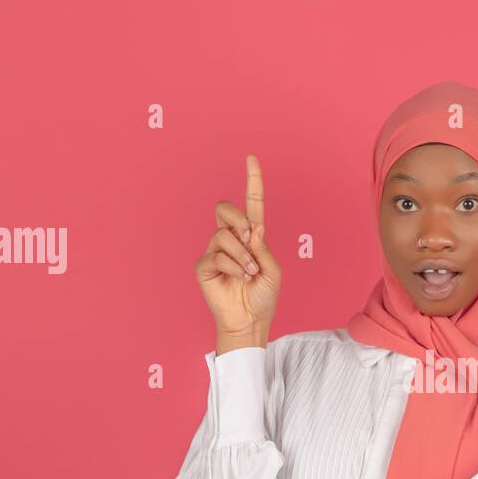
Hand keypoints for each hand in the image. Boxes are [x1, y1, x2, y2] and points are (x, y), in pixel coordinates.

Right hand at [195, 155, 283, 351]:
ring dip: (242, 255)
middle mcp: (231, 239)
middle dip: (238, 219)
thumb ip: (263, 246)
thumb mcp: (273, 269)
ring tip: (249, 273)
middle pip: (225, 209)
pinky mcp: (204, 266)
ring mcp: (215, 251)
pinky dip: (233, 267)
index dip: (252, 181)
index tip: (251, 158)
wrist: (251, 320)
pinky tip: (239, 279)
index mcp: (251, 236)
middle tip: (250, 239)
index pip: (251, 204)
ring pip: (223, 235)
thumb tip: (252, 226)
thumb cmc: (263, 296)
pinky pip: (216, 256)